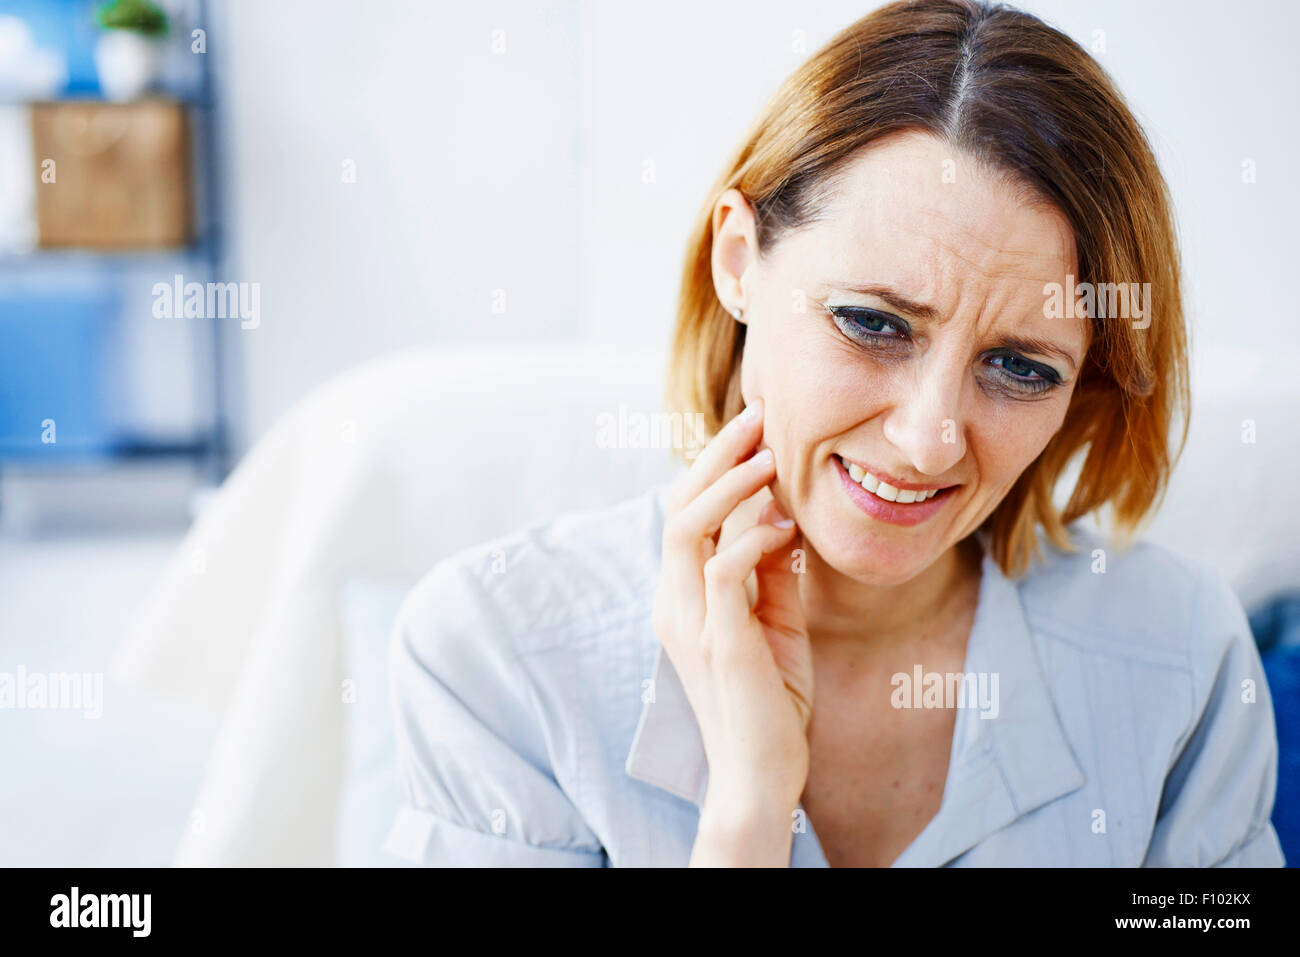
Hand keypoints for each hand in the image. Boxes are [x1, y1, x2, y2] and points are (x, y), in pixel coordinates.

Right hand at [651, 398, 813, 864]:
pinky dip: (754, 539)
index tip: (754, 427)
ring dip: (729, 486)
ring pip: (688, 528)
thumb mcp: (773, 621)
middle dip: (717, 455)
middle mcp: (673, 602)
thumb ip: (770, 571)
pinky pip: (725, 573)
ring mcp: (690, 622)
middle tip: (757, 416)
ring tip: (768, 456)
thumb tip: (779, 515)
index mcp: (680, 595)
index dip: (714, 464)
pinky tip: (785, 526)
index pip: (685, 512)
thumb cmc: (770, 699)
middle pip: (678, 506)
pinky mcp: (720, 644)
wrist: (762, 774)